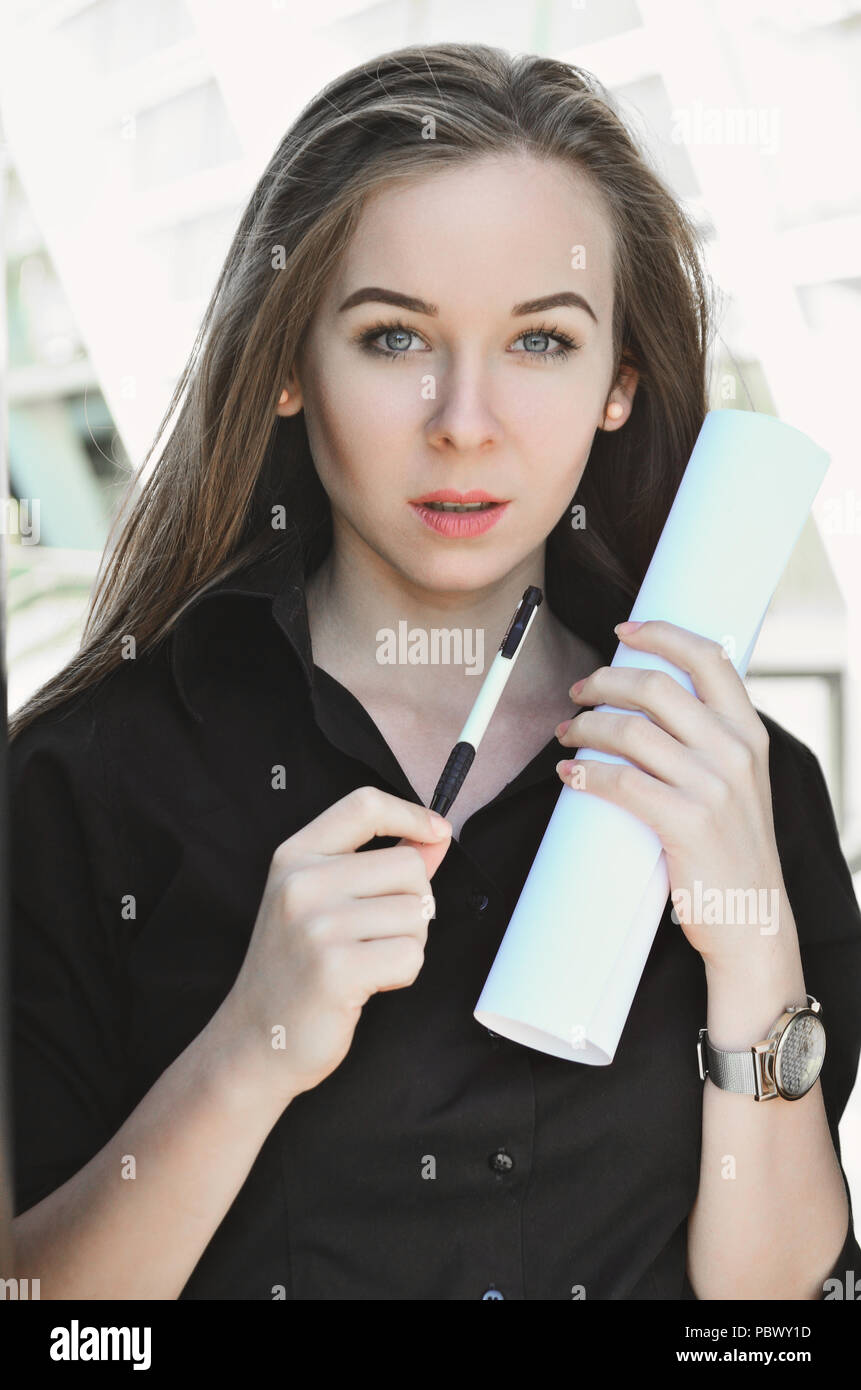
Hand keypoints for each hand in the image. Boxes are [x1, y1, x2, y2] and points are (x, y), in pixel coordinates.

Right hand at [223, 786, 451, 1106]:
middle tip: (379, 935)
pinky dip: (403, 973)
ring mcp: (317, 926)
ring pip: (416, 914)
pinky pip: (411, 955)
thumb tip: (436, 836)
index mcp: (294, 856)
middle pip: (408, 866)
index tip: (436, 833)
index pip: (365, 805)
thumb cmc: (296, 968)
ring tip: (368, 961)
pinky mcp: (336, 969)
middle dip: (414, 903)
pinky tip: (368, 984)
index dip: (412, 814)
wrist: (255, 1039)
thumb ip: (379, 865)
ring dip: (408, 943)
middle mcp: (301, 883)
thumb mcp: (322, 901)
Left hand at [554, 620, 793, 969]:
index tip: (623, 631)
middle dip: (604, 682)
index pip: (708, 658)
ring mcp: (713, 787)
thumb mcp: (739, 780)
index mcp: (748, 732)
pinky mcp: (686, 822)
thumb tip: (653, 701)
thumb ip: (710, 739)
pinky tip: (570, 774)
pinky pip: (620, 781)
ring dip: (585, 726)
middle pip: (656, 687)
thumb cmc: (731, 846)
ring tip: (567, 734)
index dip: (661, 634)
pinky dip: (585, 773)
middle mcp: (734, 751)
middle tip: (578, 693)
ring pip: (629, 730)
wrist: (751, 916)